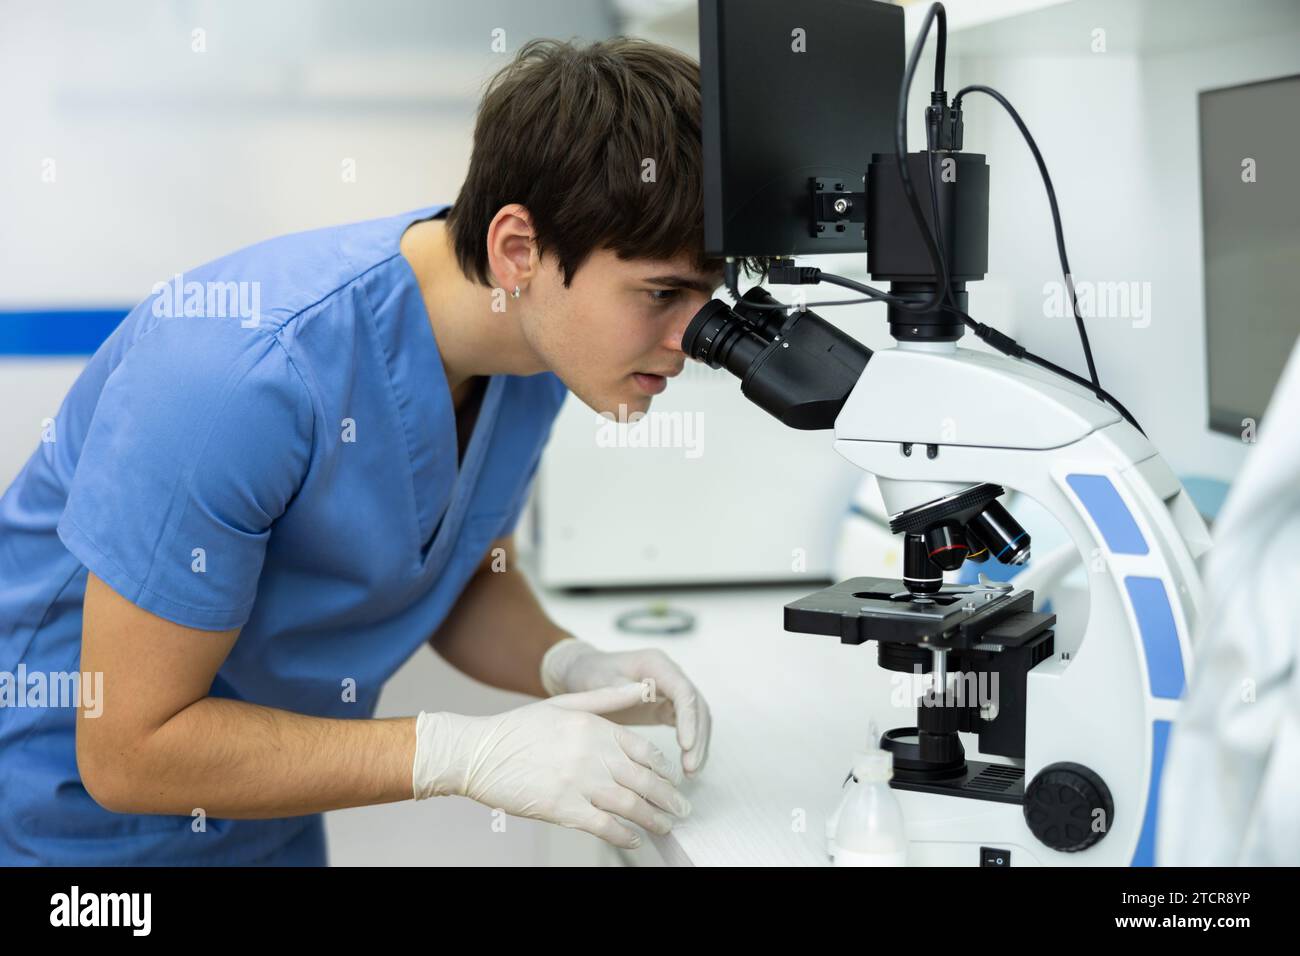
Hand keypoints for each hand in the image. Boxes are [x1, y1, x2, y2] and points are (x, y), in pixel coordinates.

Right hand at [412, 683, 690, 848]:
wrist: (478, 753)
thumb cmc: (518, 729)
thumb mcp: (564, 703)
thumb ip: (607, 698)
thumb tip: (642, 688)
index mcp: (594, 726)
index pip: (644, 750)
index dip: (664, 769)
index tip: (672, 780)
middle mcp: (591, 753)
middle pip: (644, 780)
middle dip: (669, 799)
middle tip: (682, 811)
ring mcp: (578, 782)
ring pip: (630, 805)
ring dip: (653, 820)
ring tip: (665, 827)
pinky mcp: (562, 808)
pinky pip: (604, 826)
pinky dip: (624, 835)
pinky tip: (634, 840)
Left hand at [540, 638, 711, 775]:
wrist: (582, 674)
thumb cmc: (589, 675)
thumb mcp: (599, 680)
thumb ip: (620, 688)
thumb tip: (648, 693)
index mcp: (656, 664)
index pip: (683, 691)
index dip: (689, 719)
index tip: (686, 746)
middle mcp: (669, 674)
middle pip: (697, 705)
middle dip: (698, 737)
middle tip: (691, 767)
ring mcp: (671, 690)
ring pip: (698, 717)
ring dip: (698, 744)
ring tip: (691, 772)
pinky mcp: (668, 705)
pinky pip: (688, 725)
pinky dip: (691, 745)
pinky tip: (687, 766)